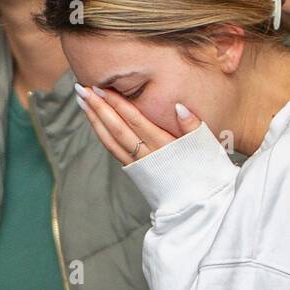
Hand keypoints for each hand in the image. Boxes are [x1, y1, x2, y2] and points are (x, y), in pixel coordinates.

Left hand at [73, 83, 201, 166]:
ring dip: (94, 120)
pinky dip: (101, 134)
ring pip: (111, 140)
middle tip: (82, 89)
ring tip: (82, 101)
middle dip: (98, 108)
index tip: (102, 87)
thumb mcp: (206, 145)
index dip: (117, 104)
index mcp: (165, 147)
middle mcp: (148, 156)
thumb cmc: (207, 169)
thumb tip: (179, 107)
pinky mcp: (134, 170)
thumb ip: (193, 125)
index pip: (135, 121)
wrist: (200, 201)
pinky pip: (113, 150)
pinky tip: (94, 121)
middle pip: (117, 129)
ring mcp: (139, 164)